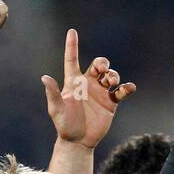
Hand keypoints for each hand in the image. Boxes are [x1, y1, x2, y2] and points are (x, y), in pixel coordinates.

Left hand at [41, 29, 135, 149]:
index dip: (72, 46)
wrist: (78, 141)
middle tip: (103, 70)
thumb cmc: (64, 125)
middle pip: (98, 65)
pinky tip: (128, 88)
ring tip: (112, 83)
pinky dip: (127, 88)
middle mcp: (88, 84)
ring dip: (114, 75)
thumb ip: (53, 93)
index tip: (72, 31)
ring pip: (111, 75)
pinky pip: (122, 92)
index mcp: (73, 82)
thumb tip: (44, 77)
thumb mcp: (57, 109)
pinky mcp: (111, 103)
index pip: (72, 60)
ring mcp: (101, 93)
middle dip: (103, 63)